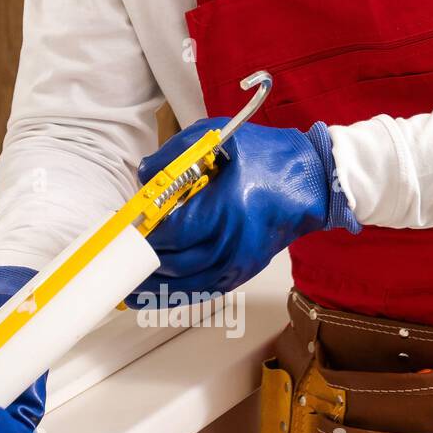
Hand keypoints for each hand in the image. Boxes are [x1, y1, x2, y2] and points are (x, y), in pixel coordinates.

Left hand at [127, 118, 357, 306]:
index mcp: (225, 207)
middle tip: (118, 261)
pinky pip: (206, 289)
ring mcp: (240, 261)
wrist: (314, 180)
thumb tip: (144, 177)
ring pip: (189, 284)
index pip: (172, 232)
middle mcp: (232, 241)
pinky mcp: (244, 270)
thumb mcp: (218, 137)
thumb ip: (175, 155)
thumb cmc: (268, 156)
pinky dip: (180, 294)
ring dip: (157, 289)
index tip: (125, 231)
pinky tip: (160, 295)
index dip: (144, 235)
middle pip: (175, 263)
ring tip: (130, 290)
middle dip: (144, 264)